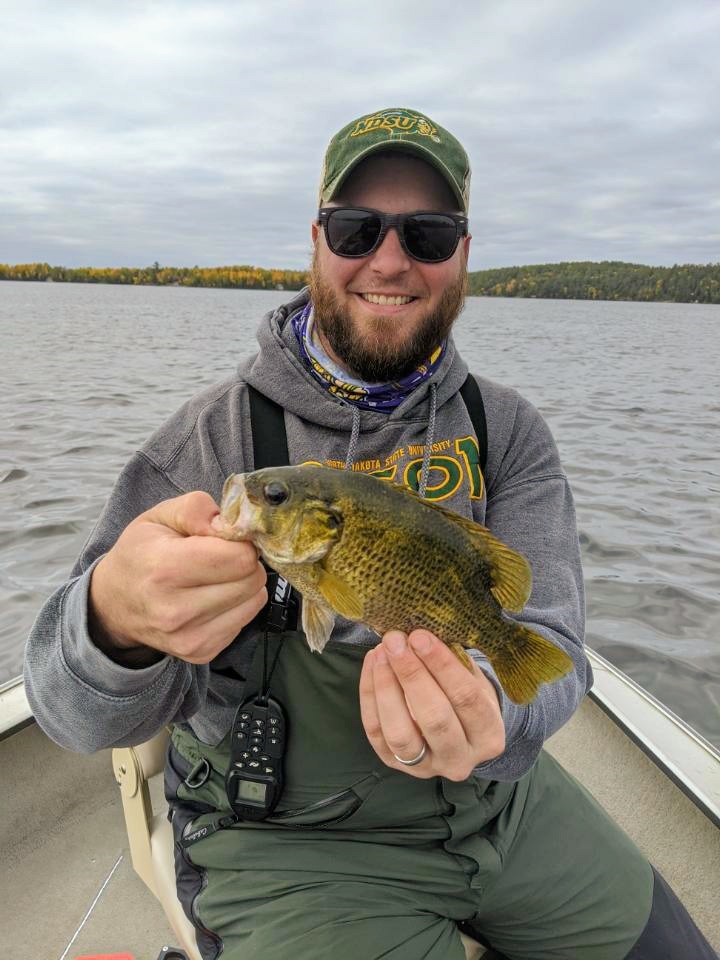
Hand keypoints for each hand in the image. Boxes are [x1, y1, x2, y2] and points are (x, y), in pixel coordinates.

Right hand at [89, 492, 266, 662]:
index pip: (240, 557)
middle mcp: (176, 611)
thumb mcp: (160, 516)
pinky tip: (211, 597)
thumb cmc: (140, 553)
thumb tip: (231, 525)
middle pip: (252, 578)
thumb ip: (197, 509)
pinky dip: (237, 605)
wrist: (115, 604)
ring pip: (255, 600)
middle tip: (221, 555)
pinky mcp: (201, 653)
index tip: (226, 537)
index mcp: (164, 569)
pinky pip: (245, 620)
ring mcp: (189, 638)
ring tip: (214, 576)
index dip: (241, 540)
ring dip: (244, 583)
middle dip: (245, 561)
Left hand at [359, 629, 505, 779]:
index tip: (420, 636)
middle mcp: (460, 760)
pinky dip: (370, 697)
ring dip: (387, 688)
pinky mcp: (394, 764)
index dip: (442, 665)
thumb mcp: (473, 679)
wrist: (457, 733)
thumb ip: (453, 661)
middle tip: (396, 641)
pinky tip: (373, 665)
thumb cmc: (466, 695)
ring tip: (381, 653)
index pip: (467, 699)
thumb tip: (419, 635)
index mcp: (488, 736)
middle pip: (435, 719)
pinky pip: (376, 733)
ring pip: (401, 734)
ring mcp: (425, 768)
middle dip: (412, 674)